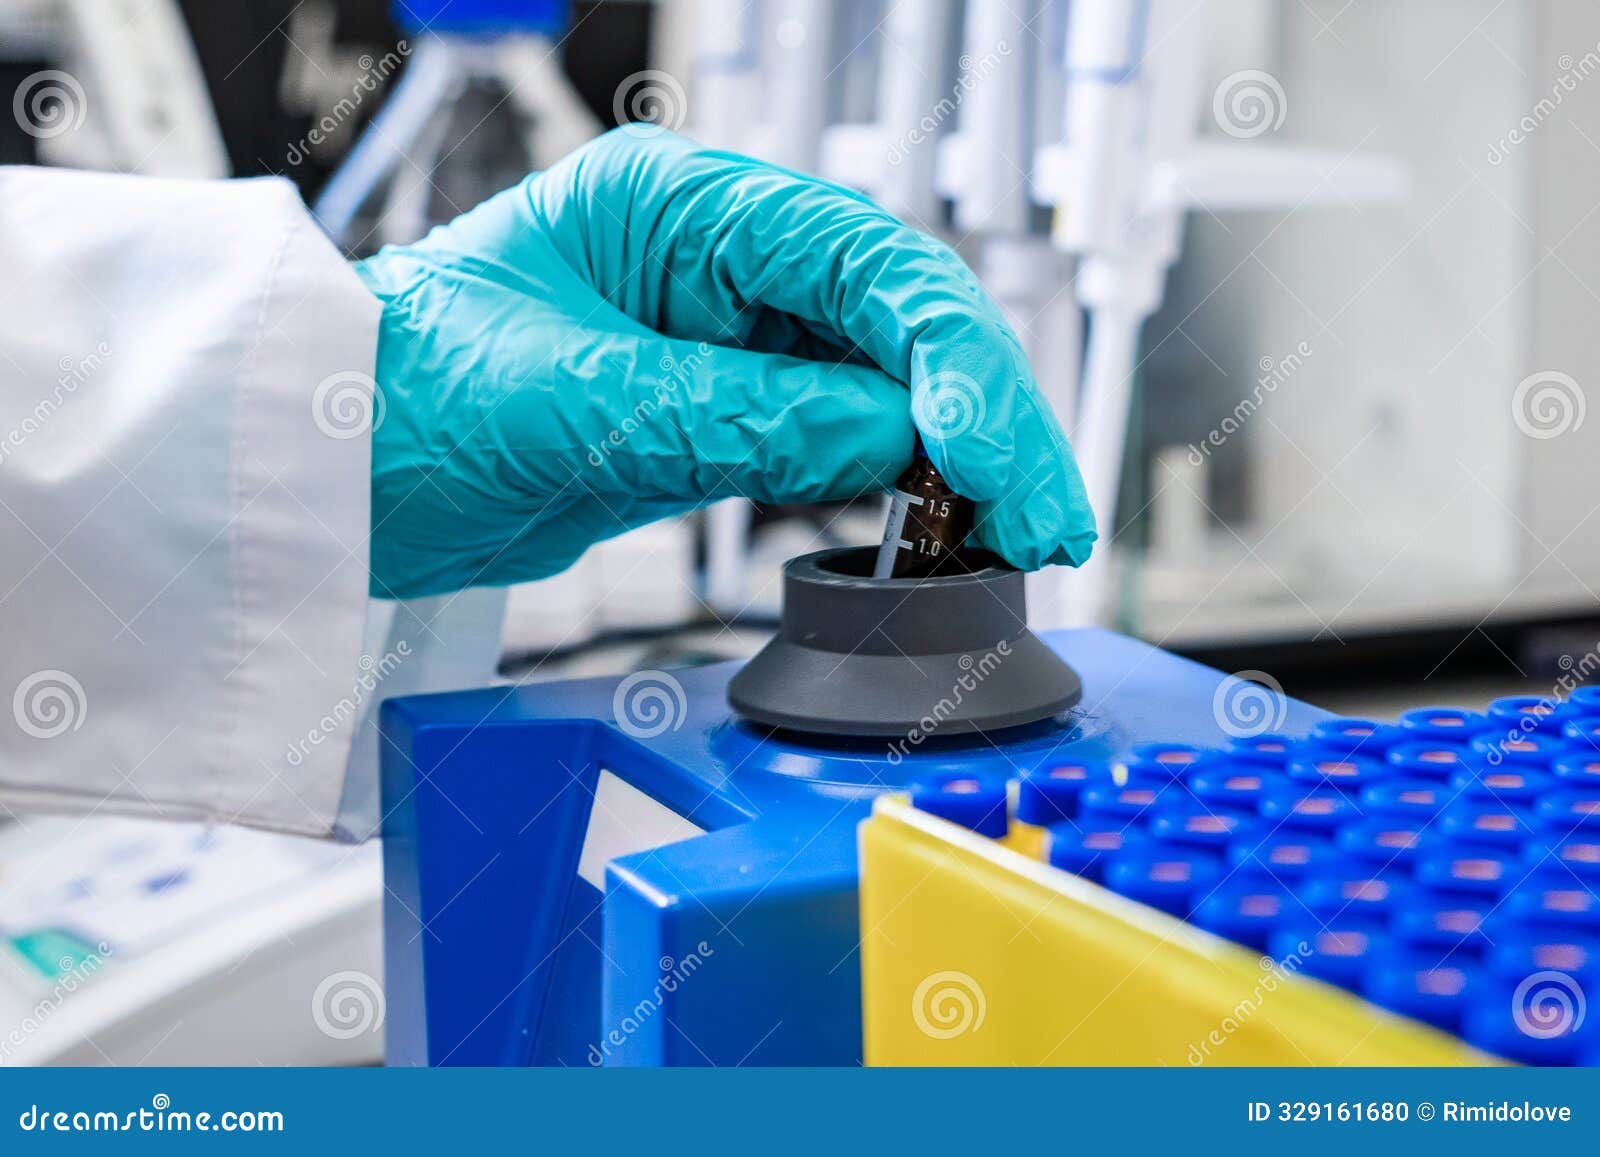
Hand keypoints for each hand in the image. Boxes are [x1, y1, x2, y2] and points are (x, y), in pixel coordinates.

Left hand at [355, 127, 1093, 598]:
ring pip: (883, 385)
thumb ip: (742, 418)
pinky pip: (835, 439)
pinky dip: (894, 487)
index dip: (952, 362)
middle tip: (1047, 515)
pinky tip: (941, 529)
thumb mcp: (575, 404)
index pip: (865, 263)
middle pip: (900, 321)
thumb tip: (892, 441)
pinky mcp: (721, 413)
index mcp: (683, 207)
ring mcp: (727, 338)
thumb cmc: (399, 396)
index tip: (996, 462)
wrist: (330, 472)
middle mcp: (721, 259)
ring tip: (1022, 536)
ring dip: (957, 459)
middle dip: (983, 416)